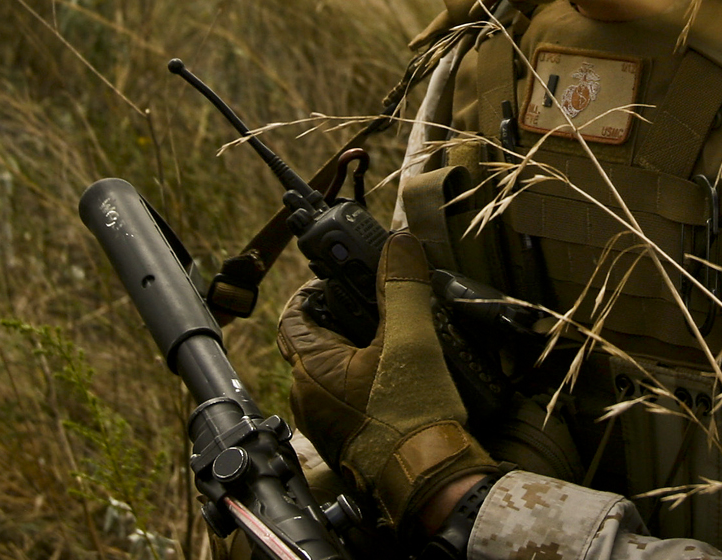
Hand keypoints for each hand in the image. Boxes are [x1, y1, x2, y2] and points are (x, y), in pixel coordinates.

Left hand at [277, 231, 498, 527]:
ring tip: (393, 338)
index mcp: (310, 368)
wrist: (427, 479)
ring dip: (355, 350)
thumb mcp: (410, 337)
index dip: (314, 290)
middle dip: (343, 318)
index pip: (294, 315)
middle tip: (377, 304)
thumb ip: (402, 285)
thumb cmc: (411, 415)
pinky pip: (344, 398)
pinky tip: (396, 377)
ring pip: (330, 371)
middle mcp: (306, 397)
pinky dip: (363, 379)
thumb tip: (399, 241)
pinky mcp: (344, 441)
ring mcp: (323, 423)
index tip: (340, 276)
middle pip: (314, 341)